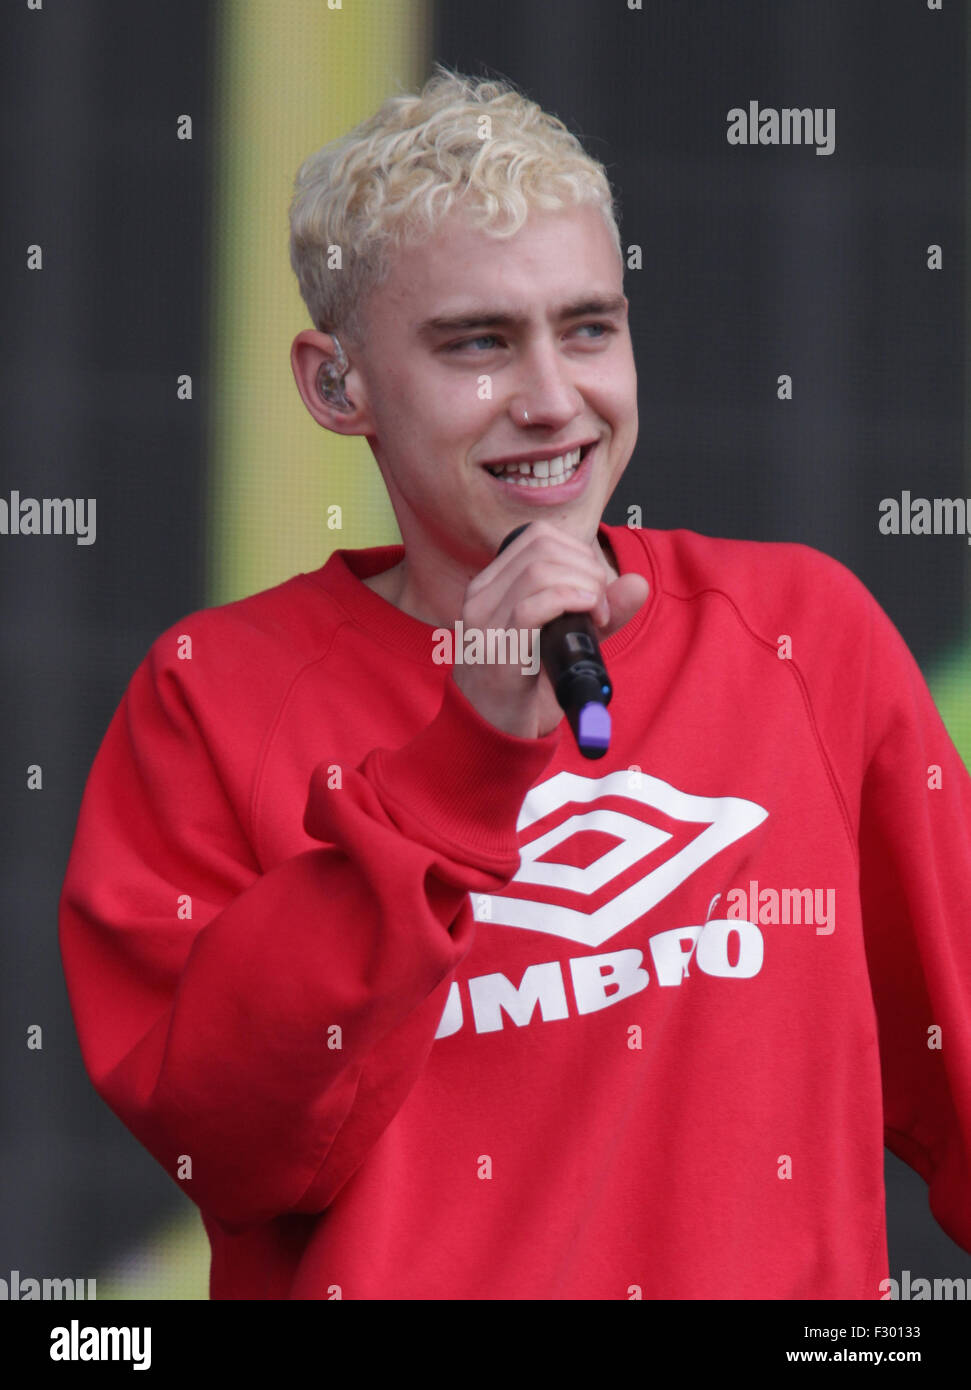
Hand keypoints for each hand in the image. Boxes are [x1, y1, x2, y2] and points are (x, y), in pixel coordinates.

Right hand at [451, 521, 648, 738]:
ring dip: (585, 586)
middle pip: (542, 547)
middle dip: (587, 568)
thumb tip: (638, 584)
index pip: (537, 537)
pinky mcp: (497, 652)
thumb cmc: (525, 685)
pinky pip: (533, 606)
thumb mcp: (565, 639)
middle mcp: (481, 597)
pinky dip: (571, 601)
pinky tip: (590, 616)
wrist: (493, 734)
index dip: (579, 552)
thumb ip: (600, 610)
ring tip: (598, 617)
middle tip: (602, 606)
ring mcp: (484, 623)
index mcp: (491, 586)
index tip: (596, 587)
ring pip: (540, 571)